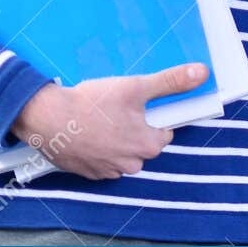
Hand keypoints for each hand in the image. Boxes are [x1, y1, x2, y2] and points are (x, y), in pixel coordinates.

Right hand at [11, 63, 207, 180]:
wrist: (46, 117)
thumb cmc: (92, 104)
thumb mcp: (137, 87)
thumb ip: (171, 82)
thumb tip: (201, 73)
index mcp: (147, 146)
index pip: (165, 133)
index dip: (156, 117)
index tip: (141, 107)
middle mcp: (129, 165)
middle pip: (144, 146)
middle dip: (136, 129)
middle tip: (118, 111)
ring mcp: (106, 171)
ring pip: (123, 155)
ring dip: (117, 140)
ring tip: (102, 121)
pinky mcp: (86, 173)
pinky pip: (102, 161)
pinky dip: (99, 149)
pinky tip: (89, 133)